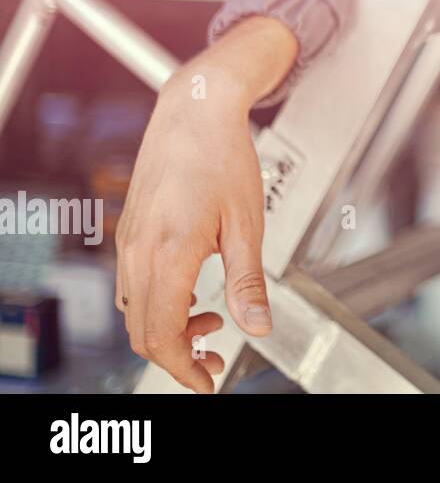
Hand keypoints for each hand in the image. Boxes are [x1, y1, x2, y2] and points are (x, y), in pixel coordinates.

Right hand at [115, 17, 296, 392]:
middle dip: (178, 354)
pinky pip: (134, 284)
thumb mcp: (248, 224)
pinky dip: (159, 302)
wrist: (195, 111)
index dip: (184, 368)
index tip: (208, 380)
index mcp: (168, 254)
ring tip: (211, 319)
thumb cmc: (223, 157)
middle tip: (215, 357)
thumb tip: (257, 325)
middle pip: (142, 332)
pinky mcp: (132, 230)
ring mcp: (130, 240)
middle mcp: (139, 251)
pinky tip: (192, 292)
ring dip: (168, 328)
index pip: (162, 336)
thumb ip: (248, 281)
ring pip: (135, 310)